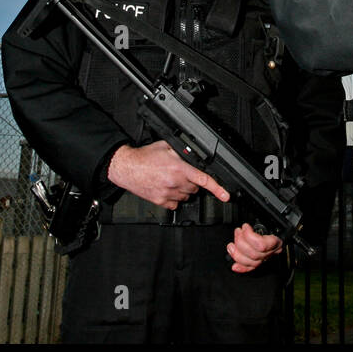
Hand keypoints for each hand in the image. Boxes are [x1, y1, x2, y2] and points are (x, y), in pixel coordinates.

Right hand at [107, 140, 229, 208]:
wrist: (127, 168)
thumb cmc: (145, 157)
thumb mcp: (166, 147)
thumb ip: (182, 151)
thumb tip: (194, 153)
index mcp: (178, 168)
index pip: (203, 179)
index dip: (217, 188)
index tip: (225, 196)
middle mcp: (174, 182)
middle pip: (195, 189)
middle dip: (192, 182)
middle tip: (182, 174)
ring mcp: (167, 194)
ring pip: (186, 197)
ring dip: (184, 190)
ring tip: (172, 180)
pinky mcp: (160, 202)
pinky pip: (175, 204)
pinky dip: (175, 199)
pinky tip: (167, 189)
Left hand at [227, 223, 281, 272]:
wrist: (276, 234)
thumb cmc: (271, 227)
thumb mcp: (268, 222)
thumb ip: (258, 224)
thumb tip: (245, 227)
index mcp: (274, 242)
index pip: (261, 245)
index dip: (249, 236)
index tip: (245, 227)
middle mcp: (269, 253)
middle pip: (254, 254)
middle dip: (241, 242)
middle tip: (238, 232)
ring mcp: (263, 259)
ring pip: (250, 262)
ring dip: (237, 253)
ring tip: (231, 245)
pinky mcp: (257, 263)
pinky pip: (249, 269)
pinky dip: (241, 267)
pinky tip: (234, 265)